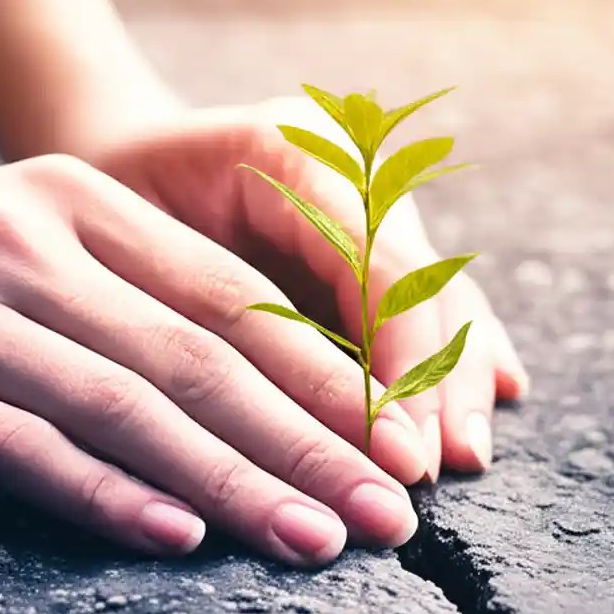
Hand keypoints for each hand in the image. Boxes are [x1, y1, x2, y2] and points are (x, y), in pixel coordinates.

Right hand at [0, 151, 426, 565]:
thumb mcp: (29, 248)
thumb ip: (134, 300)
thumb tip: (263, 393)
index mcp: (77, 204)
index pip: (229, 297)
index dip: (323, 377)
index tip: (394, 445)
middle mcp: (27, 245)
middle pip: (197, 355)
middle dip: (306, 441)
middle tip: (387, 513)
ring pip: (123, 404)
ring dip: (230, 481)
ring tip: (312, 540)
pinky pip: (18, 445)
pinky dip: (103, 494)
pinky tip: (173, 539)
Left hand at [85, 99, 529, 479]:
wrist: (116, 170)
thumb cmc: (113, 213)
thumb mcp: (138, 248)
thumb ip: (224, 310)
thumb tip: (318, 414)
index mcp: (288, 147)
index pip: (372, 256)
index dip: (397, 353)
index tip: (401, 441)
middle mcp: (347, 163)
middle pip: (419, 278)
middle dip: (433, 379)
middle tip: (436, 466)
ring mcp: (370, 198)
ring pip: (437, 290)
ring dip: (455, 376)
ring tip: (466, 453)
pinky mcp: (375, 239)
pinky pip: (429, 296)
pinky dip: (456, 349)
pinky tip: (500, 389)